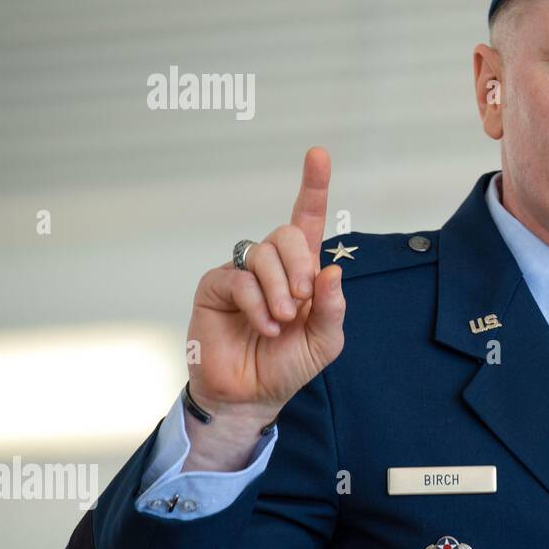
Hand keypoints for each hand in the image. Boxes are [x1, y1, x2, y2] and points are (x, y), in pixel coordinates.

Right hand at [184, 147, 345, 453]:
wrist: (253, 394)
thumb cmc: (289, 363)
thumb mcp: (325, 339)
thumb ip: (333, 307)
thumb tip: (332, 271)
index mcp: (302, 271)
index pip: (307, 220)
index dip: (313, 186)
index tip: (318, 154)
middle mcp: (271, 265)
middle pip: (288, 233)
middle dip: (301, 266)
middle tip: (303, 299)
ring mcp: (242, 272)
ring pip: (264, 254)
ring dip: (281, 290)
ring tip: (281, 321)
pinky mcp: (215, 287)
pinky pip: (239, 277)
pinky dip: (257, 303)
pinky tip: (264, 325)